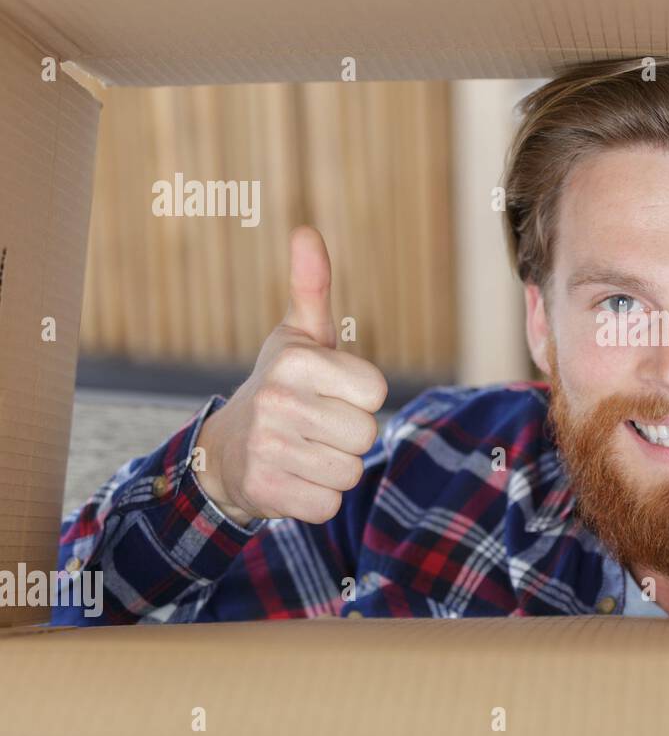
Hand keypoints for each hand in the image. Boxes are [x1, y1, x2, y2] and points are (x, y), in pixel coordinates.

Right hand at [193, 226, 388, 525]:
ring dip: (334, 467)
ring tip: (303, 451)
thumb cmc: (281, 386)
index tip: (330, 393)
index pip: (375, 391)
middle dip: (349, 435)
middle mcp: (277, 400)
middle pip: (366, 434)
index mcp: (296, 360)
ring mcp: (268, 447)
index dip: (359, 397)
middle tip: (316, 426)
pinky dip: (317, 498)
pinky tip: (293, 478)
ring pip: (349, 471)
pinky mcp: (265, 491)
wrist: (226, 451)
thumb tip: (306, 231)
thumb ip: (312, 287)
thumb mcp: (297, 335)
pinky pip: (328, 504)